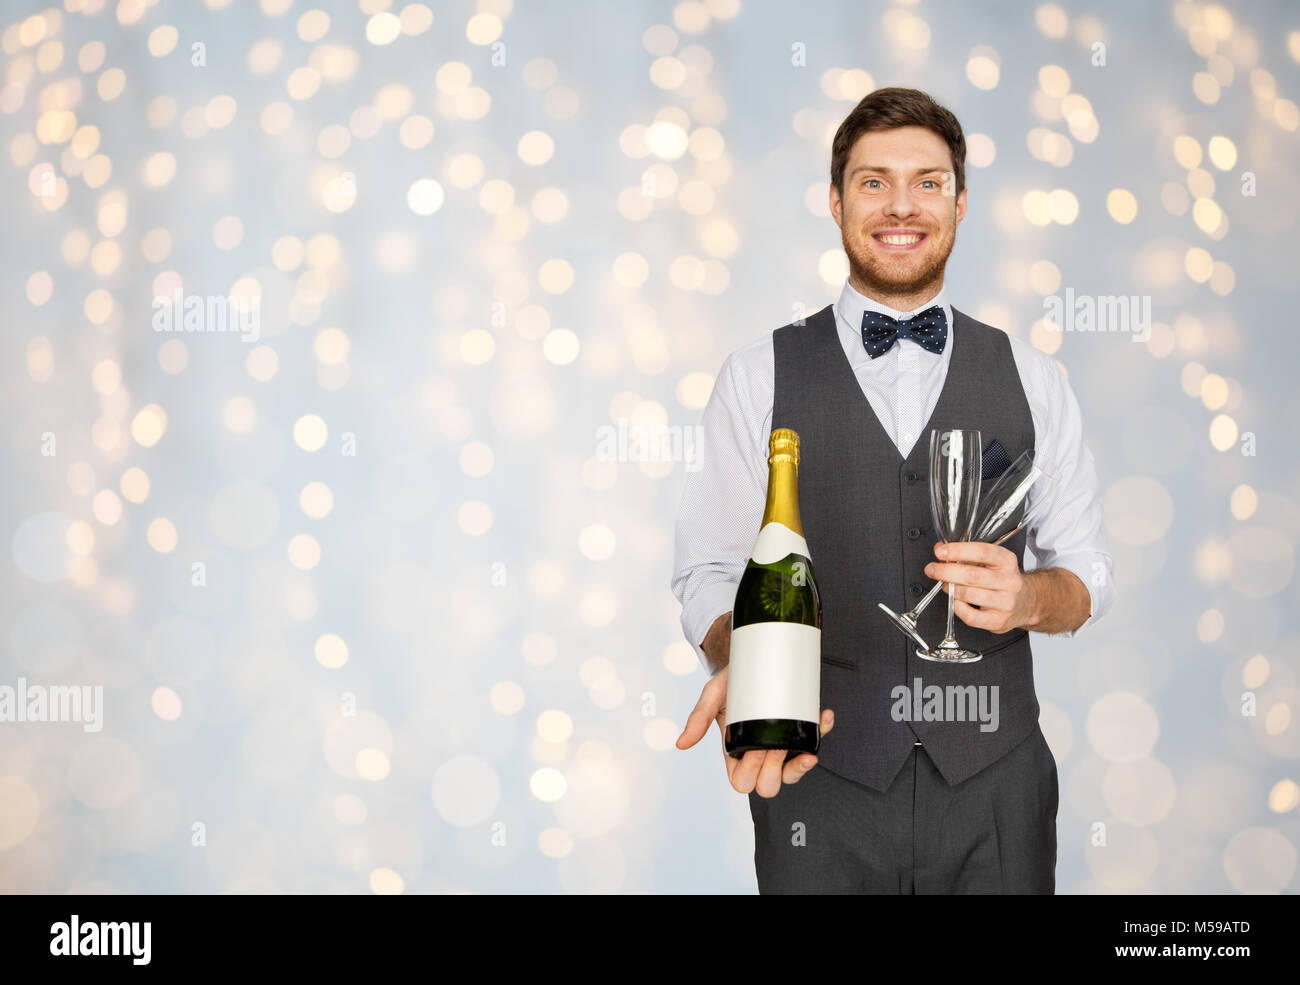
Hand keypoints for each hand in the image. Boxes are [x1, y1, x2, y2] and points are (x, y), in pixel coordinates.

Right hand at [676, 663, 834, 797]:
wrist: (750, 659)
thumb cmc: (730, 682)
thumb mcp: (712, 697)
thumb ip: (698, 718)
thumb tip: (681, 744)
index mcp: (735, 751)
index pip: (741, 781)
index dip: (750, 772)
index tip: (755, 748)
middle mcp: (758, 753)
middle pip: (769, 786)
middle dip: (774, 771)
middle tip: (775, 745)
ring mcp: (781, 745)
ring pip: (793, 775)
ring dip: (801, 767)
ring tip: (805, 750)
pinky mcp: (798, 731)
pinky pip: (813, 741)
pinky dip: (822, 733)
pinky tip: (824, 717)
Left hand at [924, 541, 1033, 634]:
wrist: (1025, 603)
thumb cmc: (1002, 580)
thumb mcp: (992, 562)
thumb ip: (968, 555)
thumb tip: (942, 551)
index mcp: (1007, 561)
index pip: (981, 552)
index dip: (958, 550)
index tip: (940, 551)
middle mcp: (1009, 581)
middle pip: (972, 575)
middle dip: (946, 571)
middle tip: (932, 569)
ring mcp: (1005, 602)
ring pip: (969, 594)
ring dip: (950, 589)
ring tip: (945, 585)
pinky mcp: (999, 620)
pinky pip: (970, 616)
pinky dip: (957, 607)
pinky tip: (955, 601)